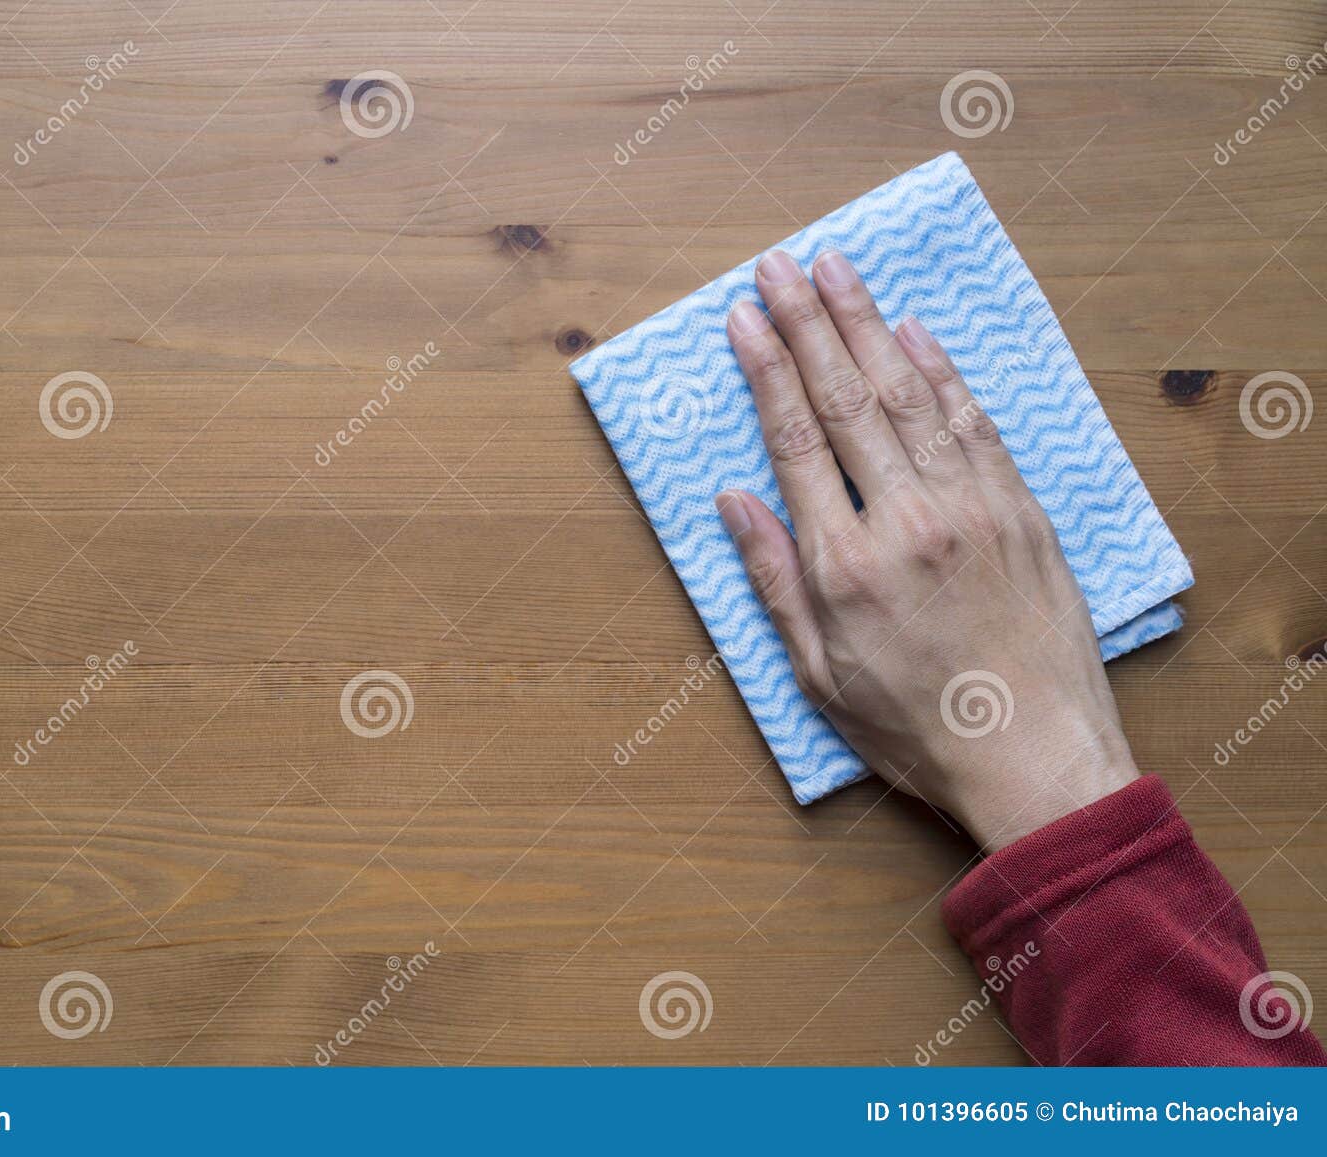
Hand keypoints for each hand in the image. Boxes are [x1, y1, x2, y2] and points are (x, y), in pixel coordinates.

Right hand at [714, 249, 1137, 850]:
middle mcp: (906, 518)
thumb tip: (732, 500)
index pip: (795, 438)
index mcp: (844, 564)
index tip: (746, 315)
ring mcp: (971, 507)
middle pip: (847, 397)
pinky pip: (974, 423)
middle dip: (809, 321)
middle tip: (782, 262)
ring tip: (839, 268)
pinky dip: (943, 370)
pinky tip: (914, 331)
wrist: (1034, 756)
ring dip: (869, 324)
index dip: (767, 368)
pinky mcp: (1020, 511)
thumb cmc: (917, 727)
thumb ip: (774, 580)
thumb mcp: (817, 674)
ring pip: (910, 393)